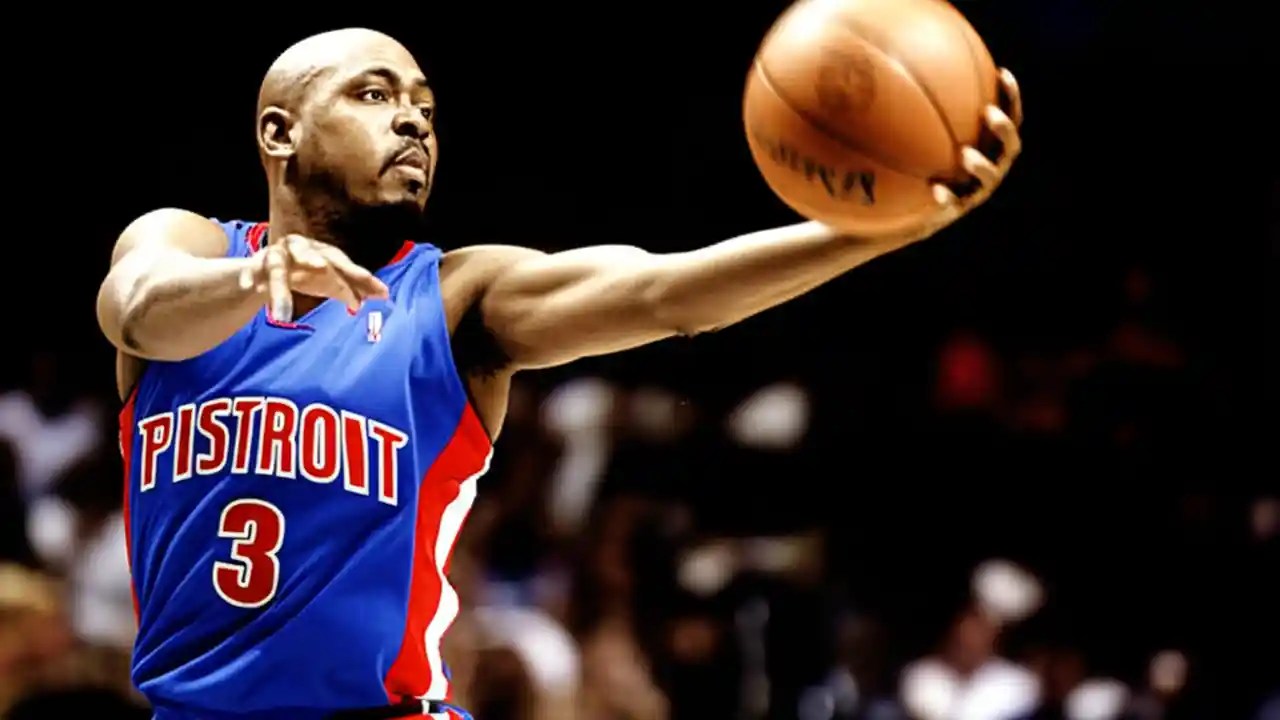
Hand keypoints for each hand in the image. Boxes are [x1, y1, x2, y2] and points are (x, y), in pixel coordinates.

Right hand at [238, 234, 389, 321]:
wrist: (266, 269)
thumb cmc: (305, 274)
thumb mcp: (330, 282)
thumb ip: (354, 288)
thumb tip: (384, 295)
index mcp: (322, 252)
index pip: (342, 262)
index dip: (357, 275)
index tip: (376, 292)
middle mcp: (299, 249)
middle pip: (312, 257)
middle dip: (318, 263)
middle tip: (323, 271)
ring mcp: (275, 257)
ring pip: (278, 269)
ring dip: (280, 289)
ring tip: (283, 313)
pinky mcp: (253, 266)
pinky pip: (249, 272)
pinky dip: (249, 278)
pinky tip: (250, 287)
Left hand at [919, 68, 1023, 235]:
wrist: (903, 210)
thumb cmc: (913, 163)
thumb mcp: (915, 135)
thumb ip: (918, 106)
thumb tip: (901, 64)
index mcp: (987, 146)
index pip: (1008, 118)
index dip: (1010, 98)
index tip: (1001, 73)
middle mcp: (988, 167)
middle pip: (1009, 147)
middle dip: (1003, 130)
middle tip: (989, 114)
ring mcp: (974, 192)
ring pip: (988, 179)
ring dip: (981, 166)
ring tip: (966, 155)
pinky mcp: (954, 212)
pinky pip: (953, 207)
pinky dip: (947, 198)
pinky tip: (935, 190)